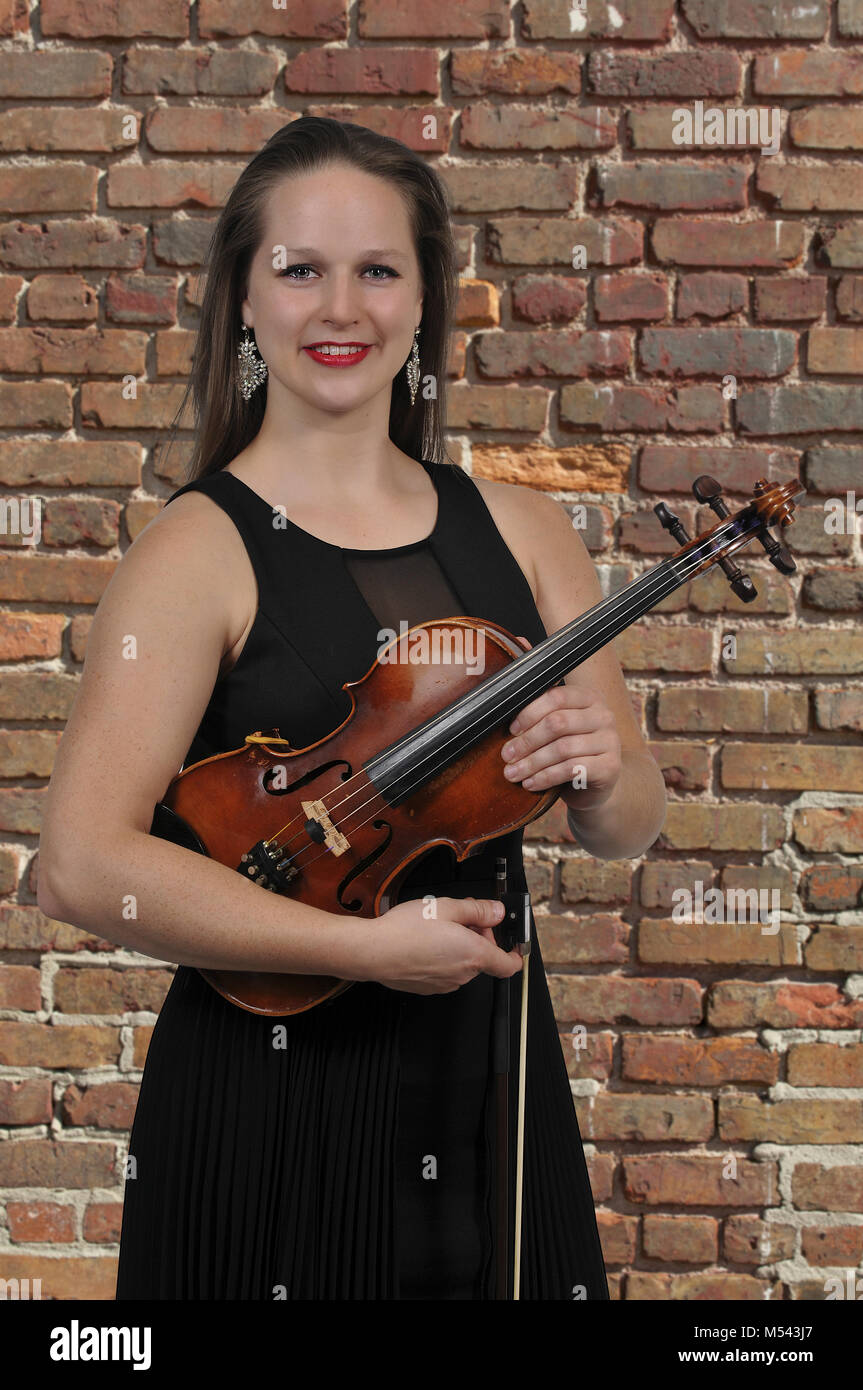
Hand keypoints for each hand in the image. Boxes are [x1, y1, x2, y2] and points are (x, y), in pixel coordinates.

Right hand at [362, 896, 523, 994]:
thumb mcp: (447, 907)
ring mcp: (445, 984)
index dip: (515, 953)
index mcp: (473, 955)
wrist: (373, 952)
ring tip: (437, 926)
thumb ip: (478, 909)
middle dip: (478, 935)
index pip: (509, 965)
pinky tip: (425, 941)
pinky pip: (445, 970)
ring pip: (463, 963)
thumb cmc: (406, 930)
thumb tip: (497, 912)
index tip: (514, 942)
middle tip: (461, 916)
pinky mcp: (428, 987)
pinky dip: (443, 956)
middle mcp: (462, 974)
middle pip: (483, 957)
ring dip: (459, 945)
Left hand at [501, 639, 621, 810]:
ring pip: (562, 749)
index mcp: (588, 697)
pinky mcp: (611, 767)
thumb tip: (518, 640)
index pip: (556, 697)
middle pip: (558, 723)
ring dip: (532, 763)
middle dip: (526, 741)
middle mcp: (604, 714)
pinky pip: (573, 769)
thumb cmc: (567, 748)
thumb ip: (537, 687)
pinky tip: (531, 783)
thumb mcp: (553, 719)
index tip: (509, 730)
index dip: (528, 713)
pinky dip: (546, 777)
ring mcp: (610, 741)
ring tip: (512, 773)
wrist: (595, 786)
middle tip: (505, 756)